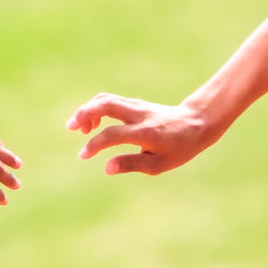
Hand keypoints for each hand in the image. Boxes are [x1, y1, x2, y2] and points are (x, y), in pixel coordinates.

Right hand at [67, 94, 216, 175]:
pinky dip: (96, 108)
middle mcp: (139, 115)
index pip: (113, 134)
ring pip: (106, 99)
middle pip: (106, 104)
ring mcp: (136, 106)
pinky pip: (110, 100)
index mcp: (146, 132)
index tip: (83, 155)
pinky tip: (93, 123)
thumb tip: (107, 168)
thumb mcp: (159, 164)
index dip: (95, 144)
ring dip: (88, 109)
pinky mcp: (134, 103)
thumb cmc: (179, 148)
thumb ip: (132, 164)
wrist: (196, 123)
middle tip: (71, 127)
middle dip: (84, 113)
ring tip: (79, 127)